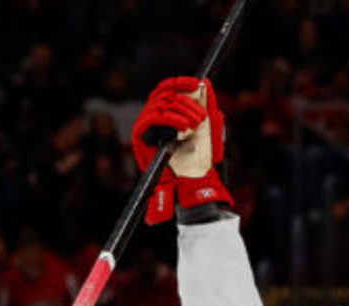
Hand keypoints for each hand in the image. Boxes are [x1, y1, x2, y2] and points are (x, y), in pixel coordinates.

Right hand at [131, 77, 230, 223]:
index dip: (181, 82)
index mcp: (165, 111)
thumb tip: (206, 84)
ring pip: (161, 104)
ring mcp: (145, 124)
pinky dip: (171, 119)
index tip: (197, 83)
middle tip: (201, 117)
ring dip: (182, 112)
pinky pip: (154, 118)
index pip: (168, 87)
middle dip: (186, 102)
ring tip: (196, 124)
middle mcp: (152, 114)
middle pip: (166, 94)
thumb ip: (207, 107)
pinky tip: (185, 127)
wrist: (189, 181)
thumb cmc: (198, 158)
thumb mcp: (207, 129)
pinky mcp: (140, 134)